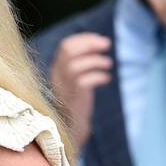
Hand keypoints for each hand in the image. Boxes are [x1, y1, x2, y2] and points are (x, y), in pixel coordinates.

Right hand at [48, 32, 111, 151]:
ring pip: (76, 65)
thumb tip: (97, 42)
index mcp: (57, 68)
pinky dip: (99, 76)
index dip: (85, 39)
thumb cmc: (76, 98)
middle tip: (107, 45)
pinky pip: (85, 82)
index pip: (66, 45)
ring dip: (96, 61)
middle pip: (69, 51)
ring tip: (108, 64)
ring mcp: (64, 87)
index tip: (101, 40)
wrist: (71, 126)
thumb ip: (79, 61)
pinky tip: (107, 79)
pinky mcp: (73, 98)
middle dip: (90, 44)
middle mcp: (57, 76)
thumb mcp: (73, 77)